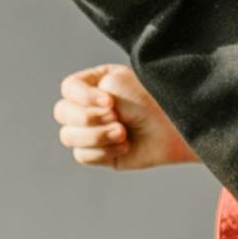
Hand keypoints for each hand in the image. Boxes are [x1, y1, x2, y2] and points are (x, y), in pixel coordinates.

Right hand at [55, 63, 193, 171]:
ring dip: (96, 136)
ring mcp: (93, 130)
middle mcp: (89, 106)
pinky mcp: (100, 153)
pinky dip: (102, 152)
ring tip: (123, 133)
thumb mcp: (118, 83)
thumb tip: (73, 121)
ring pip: (68, 136)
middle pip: (62, 113)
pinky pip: (82, 155)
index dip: (83, 98)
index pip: (68, 89)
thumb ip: (88, 93)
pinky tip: (126, 145)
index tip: (110, 102)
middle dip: (88, 118)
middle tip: (116, 118)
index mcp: (94, 82)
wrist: (175, 128)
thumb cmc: (150, 99)